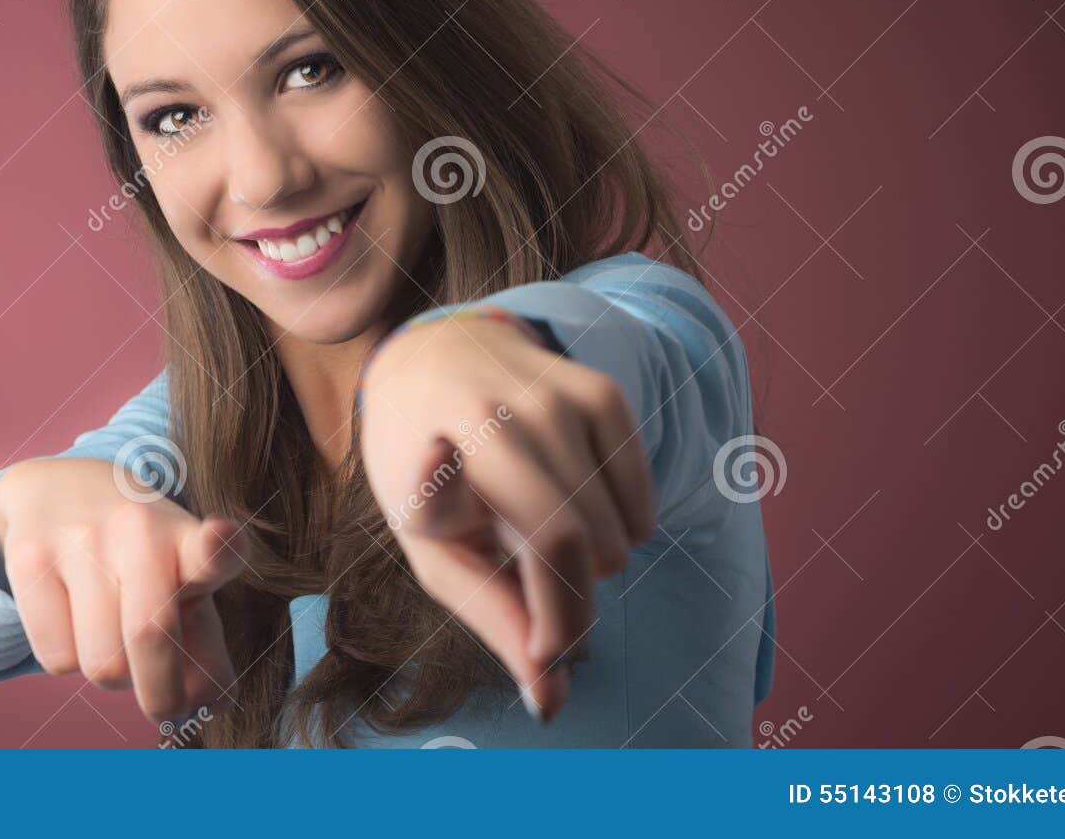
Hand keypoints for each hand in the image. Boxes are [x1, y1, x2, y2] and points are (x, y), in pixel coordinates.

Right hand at [0, 457, 247, 725]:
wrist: (62, 490)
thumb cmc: (144, 560)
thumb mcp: (185, 588)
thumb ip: (205, 652)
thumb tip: (208, 708)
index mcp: (188, 538)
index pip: (207, 544)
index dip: (219, 547)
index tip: (221, 538)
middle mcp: (138, 527)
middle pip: (149, 636)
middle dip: (161, 695)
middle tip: (165, 707)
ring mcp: (80, 537)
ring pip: (101, 663)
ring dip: (112, 674)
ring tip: (112, 635)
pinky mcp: (29, 555)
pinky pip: (56, 658)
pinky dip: (69, 661)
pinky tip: (73, 622)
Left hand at [357, 312, 654, 719]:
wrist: (435, 359)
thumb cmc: (424, 468)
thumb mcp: (432, 547)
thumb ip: (495, 620)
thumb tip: (553, 704)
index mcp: (436, 454)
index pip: (484, 529)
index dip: (531, 599)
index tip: (544, 646)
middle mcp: (499, 415)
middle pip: (578, 552)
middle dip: (567, 606)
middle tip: (537, 603)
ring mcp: (557, 396)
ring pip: (618, 535)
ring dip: (589, 563)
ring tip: (537, 530)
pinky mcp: (602, 392)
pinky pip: (640, 506)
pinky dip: (620, 528)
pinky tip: (575, 505)